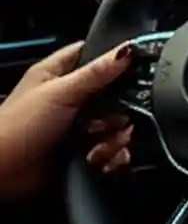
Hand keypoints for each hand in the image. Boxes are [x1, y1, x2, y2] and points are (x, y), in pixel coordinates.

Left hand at [0, 42, 134, 200]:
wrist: (2, 172)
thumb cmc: (18, 126)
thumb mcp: (60, 92)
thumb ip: (97, 72)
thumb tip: (128, 50)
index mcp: (59, 74)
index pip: (94, 55)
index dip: (115, 58)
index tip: (138, 66)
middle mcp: (72, 98)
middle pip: (115, 94)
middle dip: (122, 109)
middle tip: (115, 119)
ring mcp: (79, 125)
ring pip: (118, 124)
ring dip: (116, 137)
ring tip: (99, 145)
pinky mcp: (84, 150)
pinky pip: (113, 149)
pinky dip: (112, 155)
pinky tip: (100, 159)